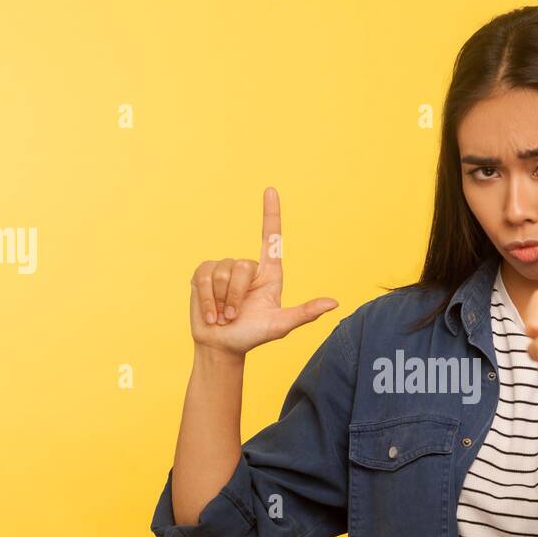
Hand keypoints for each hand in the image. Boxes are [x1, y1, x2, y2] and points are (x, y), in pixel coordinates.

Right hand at [189, 186, 338, 355]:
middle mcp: (247, 267)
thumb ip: (305, 313)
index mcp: (269, 274)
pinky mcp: (203, 274)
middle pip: (241, 266)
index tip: (271, 190)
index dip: (271, 214)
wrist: (222, 346)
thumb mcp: (281, 325)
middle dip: (235, 296)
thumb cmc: (253, 335)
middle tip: (235, 316)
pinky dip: (207, 300)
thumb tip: (334, 303)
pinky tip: (210, 315)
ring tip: (224, 316)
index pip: (271, 238)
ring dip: (221, 301)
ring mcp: (224, 269)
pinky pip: (203, 277)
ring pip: (221, 272)